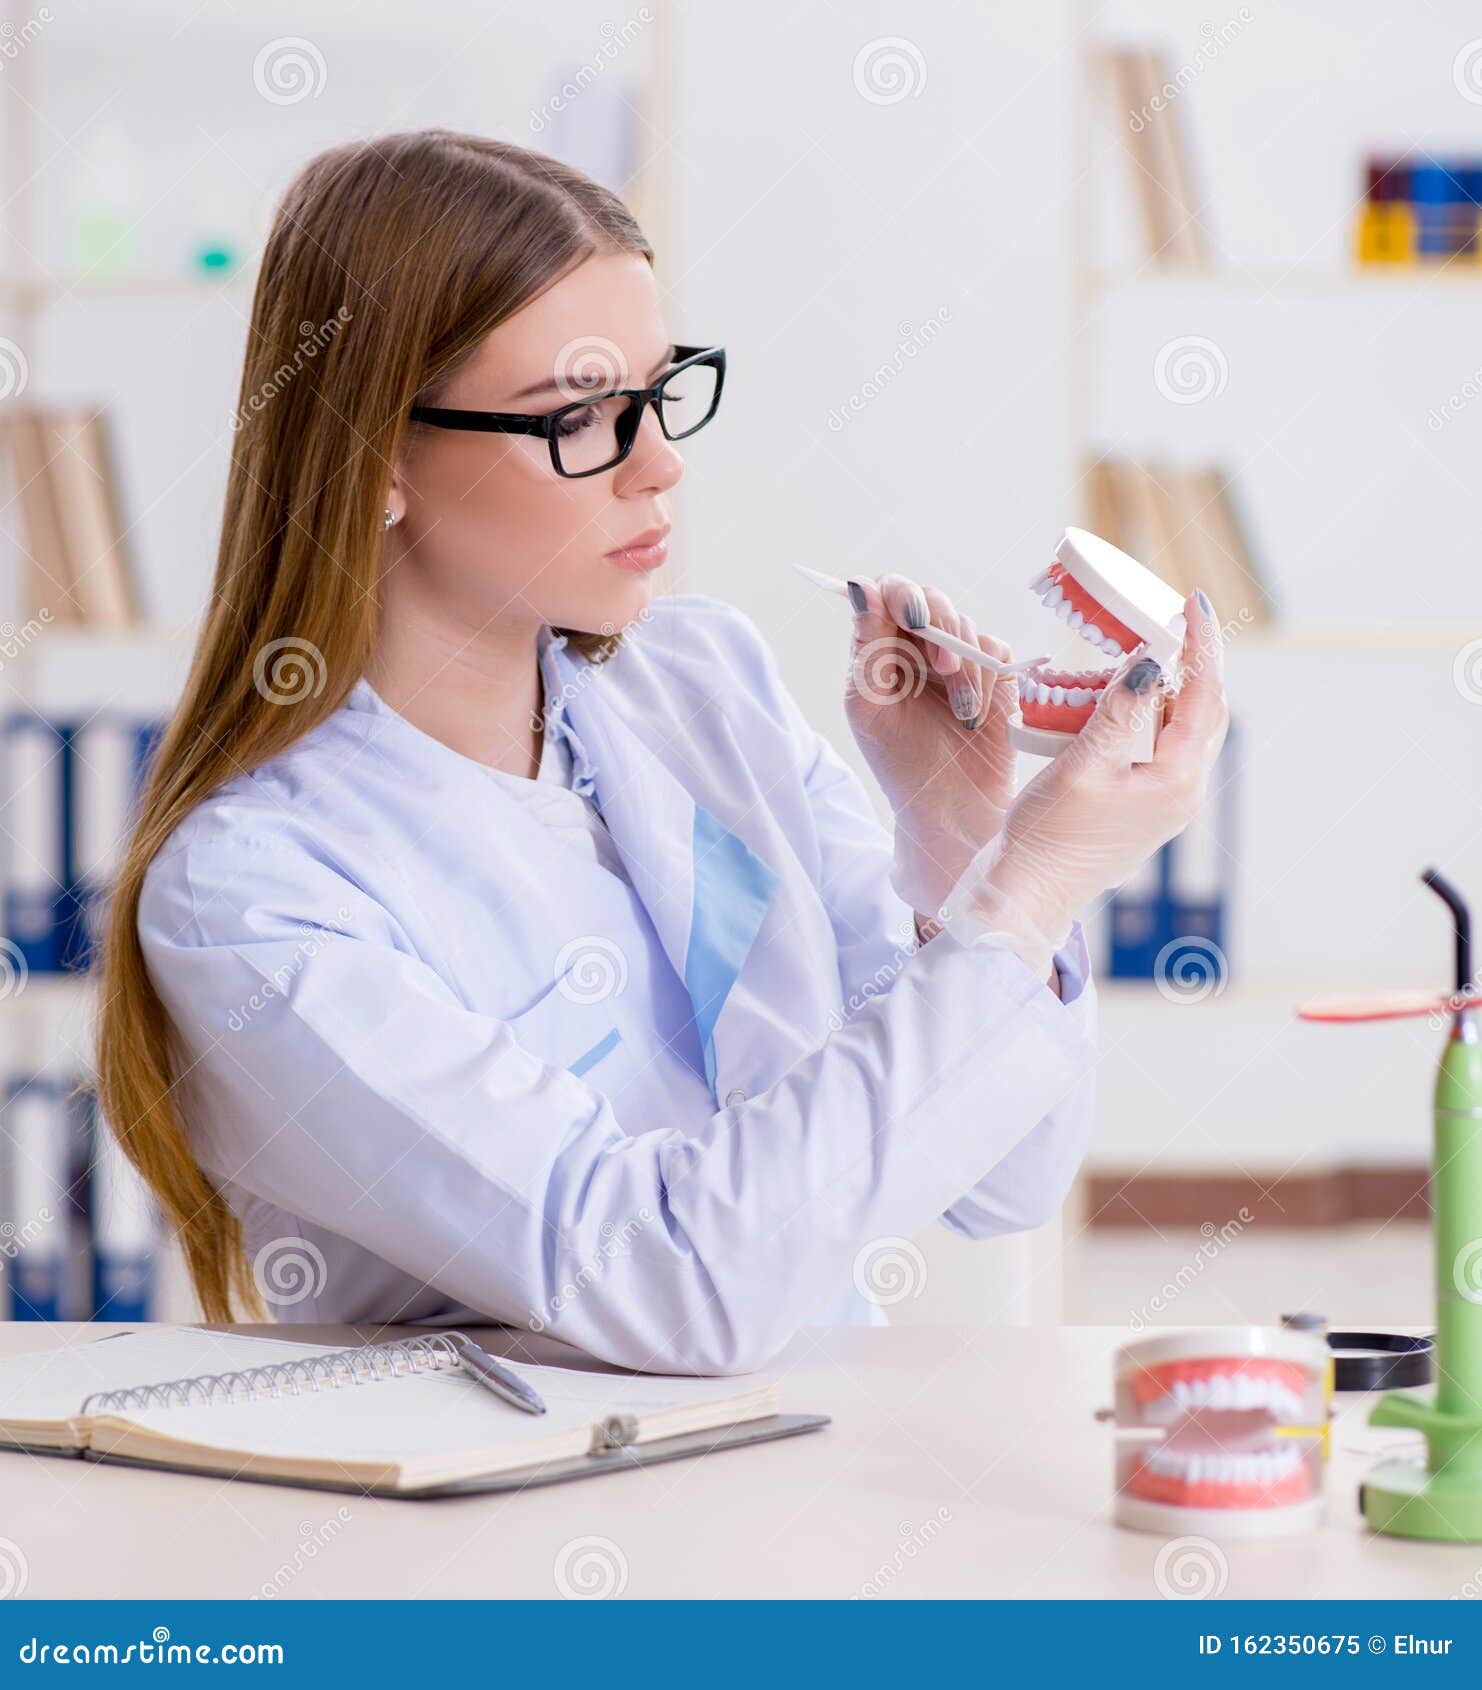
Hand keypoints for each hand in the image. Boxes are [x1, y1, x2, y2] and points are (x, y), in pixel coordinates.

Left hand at [843, 572, 1019, 915]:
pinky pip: (996, 649)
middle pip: (931, 597)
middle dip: (940, 629)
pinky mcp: (994, 671)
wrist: (952, 807)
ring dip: (964, 669)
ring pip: (967, 625)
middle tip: (942, 669)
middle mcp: (917, 644)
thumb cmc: (900, 762)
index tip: (912, 617)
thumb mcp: (871, 707)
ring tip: (961, 714)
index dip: (901, 593)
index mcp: (879, 647)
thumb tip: (860, 586)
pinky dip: (988, 679)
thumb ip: (867, 647)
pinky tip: (976, 714)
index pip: (887, 591)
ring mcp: (957, 654)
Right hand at [941, 589, 1229, 972]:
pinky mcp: (1142, 811)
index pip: (1204, 696)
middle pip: (1206, 712)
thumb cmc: (1046, 838)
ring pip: (1185, 731)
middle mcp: (1182, 795)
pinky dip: (1152, 715)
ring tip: (1150, 649)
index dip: (1202, 645)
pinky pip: (1162, 750)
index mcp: (1177, 782)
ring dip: (1173, 688)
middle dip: (1195, 662)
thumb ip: (1119, 710)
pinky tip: (1126, 699)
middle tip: (1173, 619)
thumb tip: (1150, 661)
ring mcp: (1164, 806)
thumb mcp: (1081, 764)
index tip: (1192, 603)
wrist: (1025, 897)